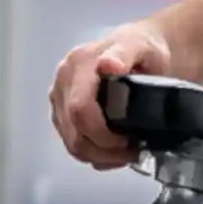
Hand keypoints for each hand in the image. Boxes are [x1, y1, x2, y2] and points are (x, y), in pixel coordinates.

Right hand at [50, 23, 171, 169]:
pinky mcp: (62, 114)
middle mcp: (63, 82)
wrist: (137, 49)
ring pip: (73, 144)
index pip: (79, 110)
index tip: (128, 141)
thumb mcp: (142, 46)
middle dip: (104, 151)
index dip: (103, 134)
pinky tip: (114, 151)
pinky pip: (73, 144)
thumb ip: (125, 53)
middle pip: (75, 134)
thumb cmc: (143, 49)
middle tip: (132, 152)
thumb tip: (108, 65)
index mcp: (78, 65)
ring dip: (100, 157)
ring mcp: (59, 99)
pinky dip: (95, 154)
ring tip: (125, 154)